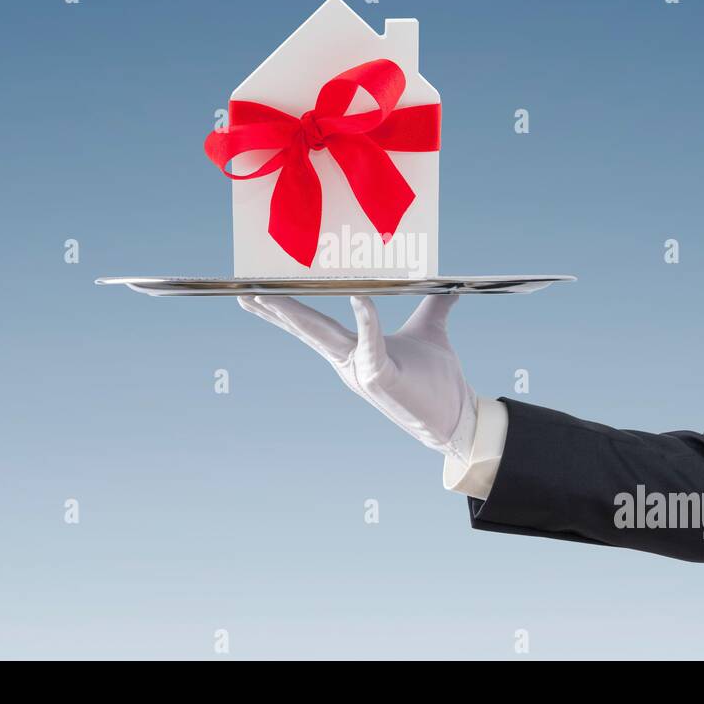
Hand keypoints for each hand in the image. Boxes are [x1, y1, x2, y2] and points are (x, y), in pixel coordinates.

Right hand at [238, 294, 477, 458]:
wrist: (456, 416)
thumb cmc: (438, 379)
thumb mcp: (431, 331)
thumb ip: (435, 306)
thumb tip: (450, 287)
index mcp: (354, 350)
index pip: (315, 325)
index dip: (287, 309)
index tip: (260, 292)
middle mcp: (350, 362)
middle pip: (308, 330)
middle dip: (277, 310)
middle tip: (246, 293)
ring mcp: (361, 371)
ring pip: (324, 337)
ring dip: (297, 316)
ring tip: (272, 297)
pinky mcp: (380, 377)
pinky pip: (371, 343)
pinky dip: (366, 319)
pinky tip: (360, 296)